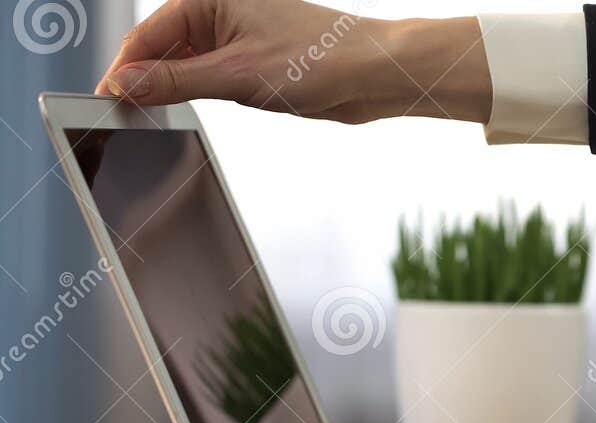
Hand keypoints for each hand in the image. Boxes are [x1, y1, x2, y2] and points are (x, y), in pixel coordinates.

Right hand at [97, 0, 489, 124]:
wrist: (374, 73)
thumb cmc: (319, 58)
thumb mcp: (237, 75)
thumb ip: (177, 81)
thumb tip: (127, 85)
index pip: (146, 36)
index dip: (124, 71)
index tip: (104, 103)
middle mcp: (218, 12)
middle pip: (161, 50)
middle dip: (143, 82)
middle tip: (122, 119)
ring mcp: (236, 38)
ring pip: (185, 67)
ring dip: (169, 91)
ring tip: (147, 121)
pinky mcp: (252, 62)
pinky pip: (210, 78)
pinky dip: (195, 95)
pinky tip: (182, 115)